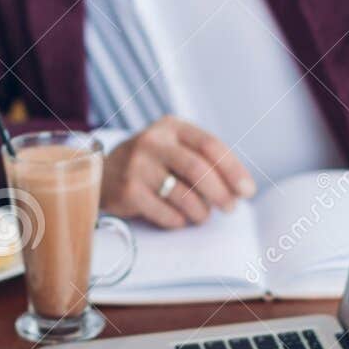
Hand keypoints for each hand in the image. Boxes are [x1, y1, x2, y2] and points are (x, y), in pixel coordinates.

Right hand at [102, 115, 256, 228]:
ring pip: (184, 195)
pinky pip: (167, 213)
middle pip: (198, 169)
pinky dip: (179, 221)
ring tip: (202, 216)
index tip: (247, 191)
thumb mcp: (173, 149)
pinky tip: (178, 219)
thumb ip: (204, 161)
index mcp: (171, 126)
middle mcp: (152, 141)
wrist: (101, 173)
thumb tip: (240, 189)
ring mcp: (137, 165)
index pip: (210, 145)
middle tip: (231, 208)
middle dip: (221, 193)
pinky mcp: (128, 190)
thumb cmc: (151, 163)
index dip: (233, 169)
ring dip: (201, 211)